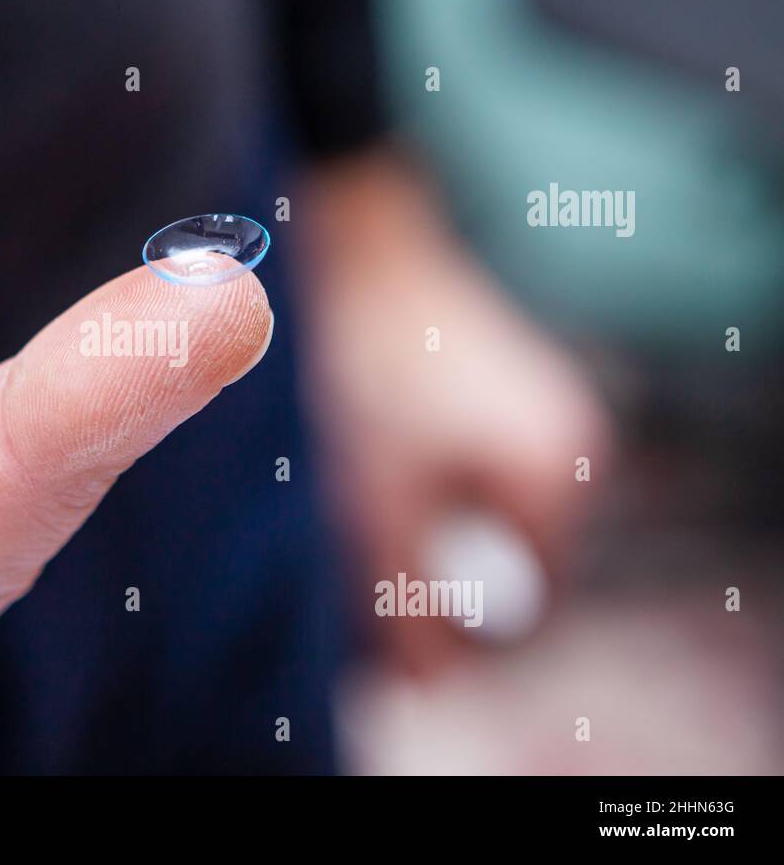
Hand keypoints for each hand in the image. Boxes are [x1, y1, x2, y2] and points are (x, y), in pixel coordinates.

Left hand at [300, 150, 610, 674]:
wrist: (356, 247)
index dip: (460, 633)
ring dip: (428, 529)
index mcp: (558, 477)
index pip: (529, 607)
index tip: (388, 621)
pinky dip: (431, 486)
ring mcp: (545, 413)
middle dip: (438, 578)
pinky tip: (382, 460)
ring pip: (485, 517)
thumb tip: (421, 681)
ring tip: (365, 501)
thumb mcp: (374, 497)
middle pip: (510, 562)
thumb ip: (400, 595)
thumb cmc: (364, 367)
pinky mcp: (507, 391)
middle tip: (362, 563)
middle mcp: (571, 447)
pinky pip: (476, 473)